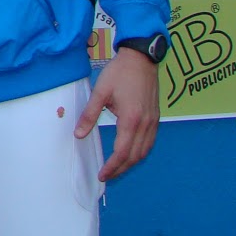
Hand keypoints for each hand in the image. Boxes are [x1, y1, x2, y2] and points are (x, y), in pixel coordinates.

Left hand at [76, 48, 159, 180]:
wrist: (142, 58)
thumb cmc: (120, 73)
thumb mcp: (100, 92)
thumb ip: (90, 115)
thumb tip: (79, 134)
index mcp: (131, 120)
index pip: (122, 152)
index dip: (112, 167)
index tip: (102, 175)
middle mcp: (145, 125)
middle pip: (135, 156)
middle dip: (121, 169)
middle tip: (107, 176)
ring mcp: (153, 122)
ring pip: (145, 151)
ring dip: (131, 163)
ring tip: (117, 169)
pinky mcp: (156, 118)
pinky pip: (150, 142)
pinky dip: (140, 152)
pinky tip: (131, 153)